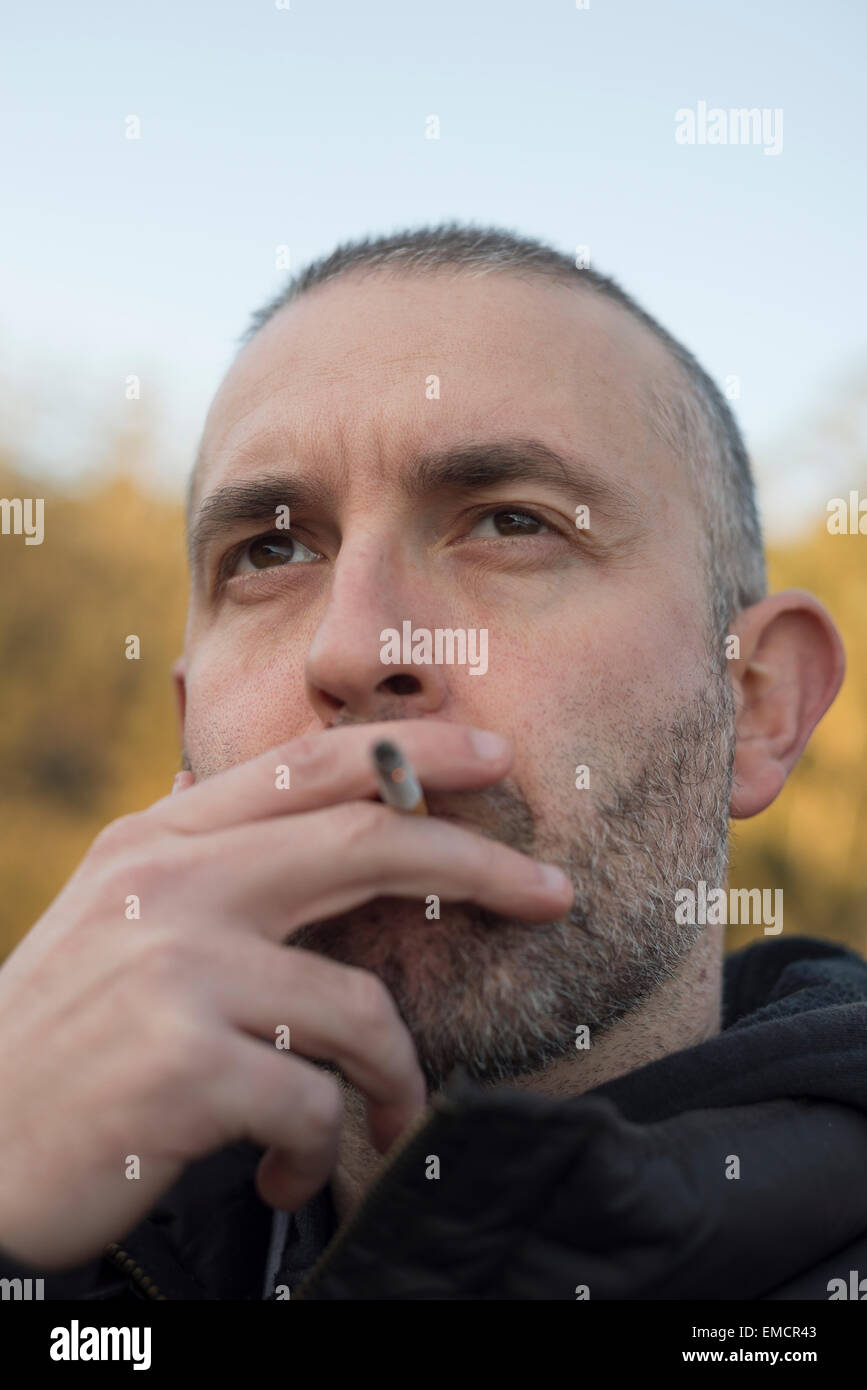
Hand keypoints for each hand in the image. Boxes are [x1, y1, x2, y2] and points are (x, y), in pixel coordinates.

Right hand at [0, 719, 572, 1267]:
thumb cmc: (55, 1035)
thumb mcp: (108, 914)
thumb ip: (185, 852)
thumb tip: (229, 785)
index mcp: (160, 843)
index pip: (307, 770)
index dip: (409, 755)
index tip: (491, 755)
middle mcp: (172, 888)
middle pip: (365, 844)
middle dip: (476, 865)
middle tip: (553, 892)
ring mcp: (178, 972)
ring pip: (358, 1005)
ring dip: (391, 1074)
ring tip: (383, 1115)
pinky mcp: (186, 1066)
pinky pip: (316, 1101)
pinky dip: (322, 1145)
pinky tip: (293, 1167)